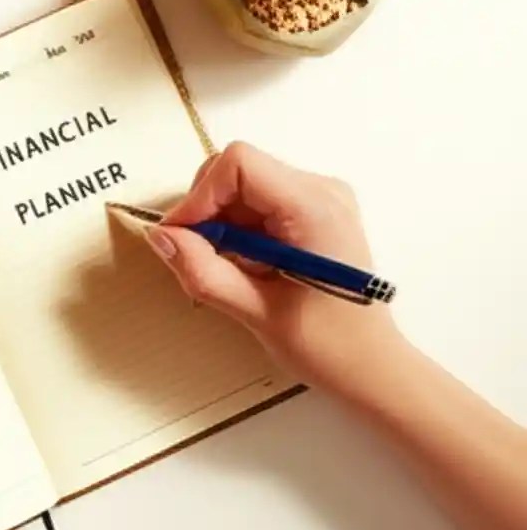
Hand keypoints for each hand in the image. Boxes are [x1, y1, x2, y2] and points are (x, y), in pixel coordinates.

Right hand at [149, 142, 404, 392]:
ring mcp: (320, 198)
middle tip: (203, 259)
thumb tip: (160, 236)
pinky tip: (249, 266)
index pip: (240, 164)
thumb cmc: (327, 345)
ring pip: (242, 188)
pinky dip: (237, 230)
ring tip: (235, 270)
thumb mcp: (256, 311)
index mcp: (315, 208)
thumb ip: (203, 270)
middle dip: (207, 212)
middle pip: (238, 172)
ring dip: (221, 225)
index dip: (200, 195)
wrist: (370, 365)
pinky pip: (256, 203)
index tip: (183, 237)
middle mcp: (321, 190)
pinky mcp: (313, 211)